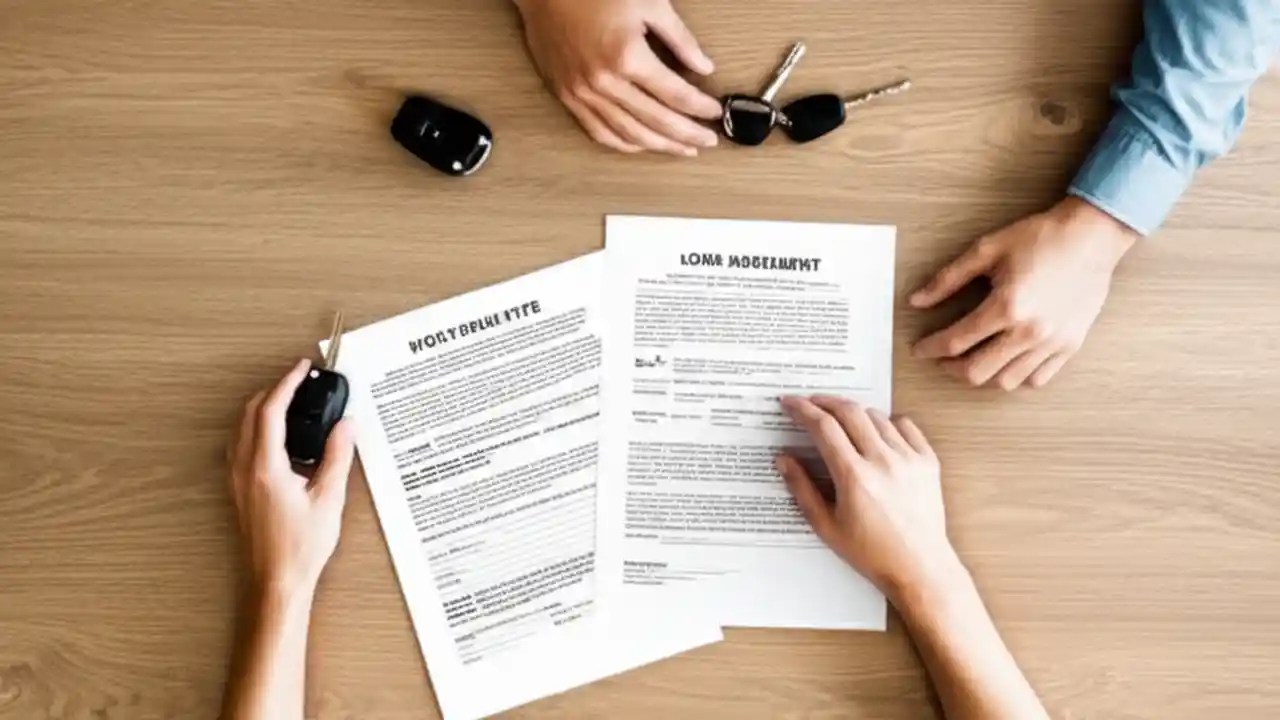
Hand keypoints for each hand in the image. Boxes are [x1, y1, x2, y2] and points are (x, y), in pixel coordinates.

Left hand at [229, 359, 356, 596]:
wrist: (276, 581)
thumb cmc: (301, 547)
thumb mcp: (329, 498)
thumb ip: (337, 456)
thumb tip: (346, 425)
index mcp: (266, 466)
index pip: (272, 410)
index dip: (288, 383)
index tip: (303, 368)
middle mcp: (245, 468)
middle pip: (250, 412)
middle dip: (274, 390)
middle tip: (300, 380)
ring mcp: (237, 479)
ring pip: (242, 428)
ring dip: (263, 408)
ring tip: (292, 402)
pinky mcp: (239, 490)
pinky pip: (241, 445)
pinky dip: (258, 428)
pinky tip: (281, 437)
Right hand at [514, 0, 720, 155]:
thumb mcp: (649, 3)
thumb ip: (680, 39)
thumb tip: (704, 67)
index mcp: (628, 57)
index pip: (676, 95)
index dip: (701, 107)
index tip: (716, 113)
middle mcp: (605, 83)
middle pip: (657, 121)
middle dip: (688, 134)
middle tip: (708, 141)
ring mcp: (583, 94)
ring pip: (630, 134)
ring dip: (660, 146)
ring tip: (683, 150)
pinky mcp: (567, 97)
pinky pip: (599, 132)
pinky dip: (624, 144)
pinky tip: (643, 145)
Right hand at [776, 395, 956, 602]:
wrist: (920, 567)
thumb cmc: (872, 553)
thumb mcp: (826, 526)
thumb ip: (802, 488)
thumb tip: (783, 459)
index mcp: (854, 477)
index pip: (823, 427)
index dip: (802, 410)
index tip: (789, 403)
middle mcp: (883, 461)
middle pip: (849, 411)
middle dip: (825, 401)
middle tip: (811, 403)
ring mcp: (909, 459)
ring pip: (876, 416)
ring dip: (854, 412)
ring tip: (841, 420)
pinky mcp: (928, 462)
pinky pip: (905, 426)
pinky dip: (887, 422)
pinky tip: (876, 432)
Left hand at [910, 197, 1137, 389]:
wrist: (1092, 237)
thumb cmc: (1040, 238)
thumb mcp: (986, 250)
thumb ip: (948, 279)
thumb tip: (916, 301)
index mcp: (1006, 307)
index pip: (956, 342)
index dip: (930, 348)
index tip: (919, 348)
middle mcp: (1029, 332)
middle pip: (977, 372)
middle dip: (950, 369)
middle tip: (941, 358)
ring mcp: (1053, 343)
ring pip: (1006, 382)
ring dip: (982, 376)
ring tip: (971, 360)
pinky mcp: (1070, 346)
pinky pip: (1037, 379)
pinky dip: (1015, 377)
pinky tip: (1005, 362)